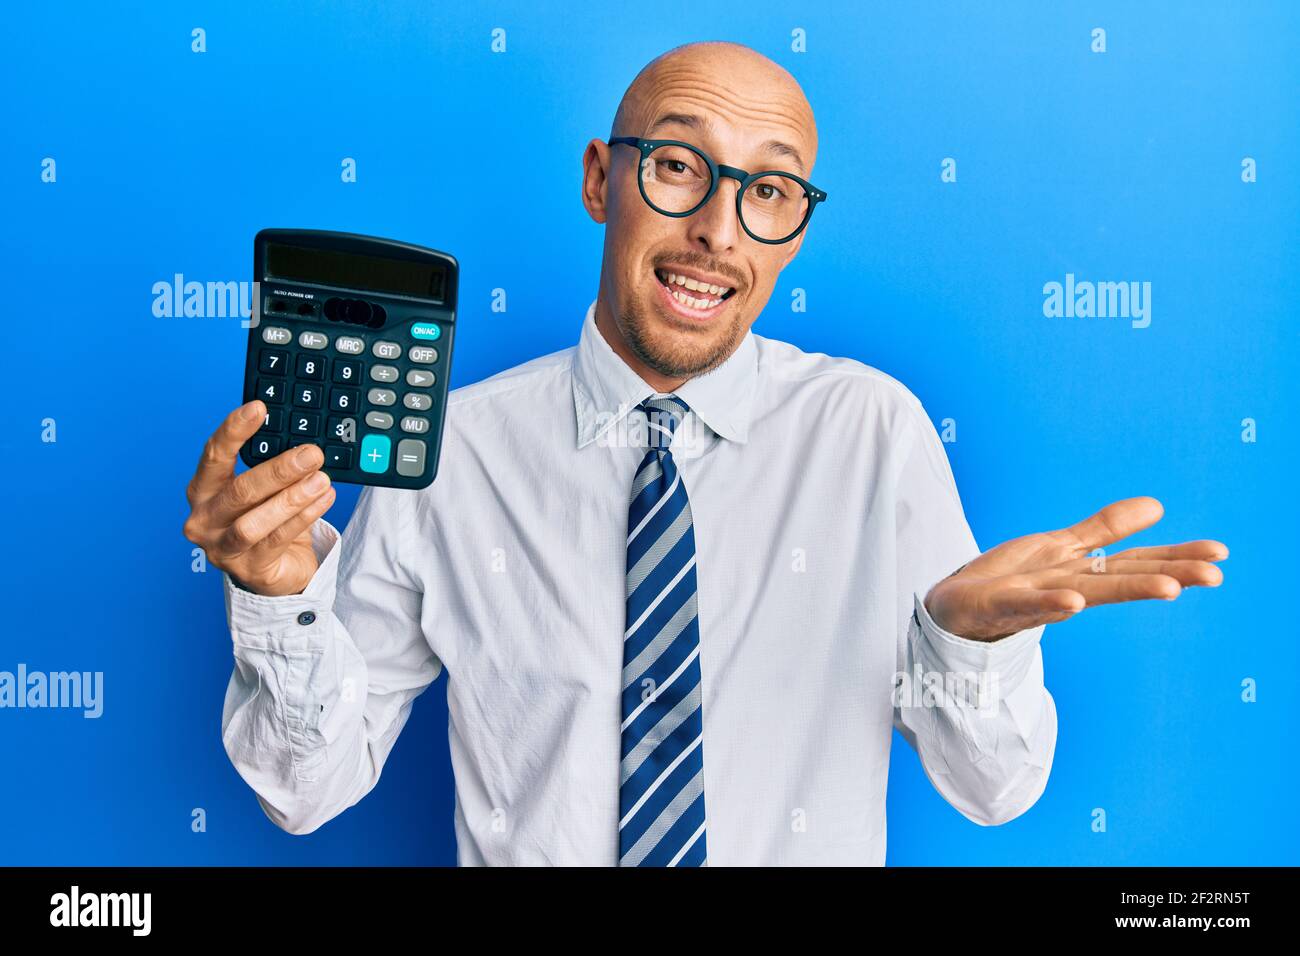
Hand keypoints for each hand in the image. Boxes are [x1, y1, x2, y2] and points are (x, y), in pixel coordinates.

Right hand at [182, 400, 335, 595]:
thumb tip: (303, 439)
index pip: (214, 456)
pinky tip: (324, 499)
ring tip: (321, 479)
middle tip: (311, 453)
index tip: (258, 408)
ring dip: (292, 498)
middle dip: (279, 470)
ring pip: (255, 520)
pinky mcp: (248, 569)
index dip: (234, 430)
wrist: (274, 572)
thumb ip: (270, 466)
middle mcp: (204, 519)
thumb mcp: (263, 490)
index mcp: (203, 490)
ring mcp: (222, 548)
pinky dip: (304, 517)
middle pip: (240, 490)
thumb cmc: (266, 521)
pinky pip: (277, 539)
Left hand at [924, 497, 1226, 640]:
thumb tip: (1158, 507)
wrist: (949, 610)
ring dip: (1123, 589)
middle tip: (1214, 576)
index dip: (1176, 557)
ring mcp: (1030, 598)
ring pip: (1081, 592)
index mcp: (1079, 571)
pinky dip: (1048, 604)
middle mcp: (1062, 587)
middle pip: (1118, 578)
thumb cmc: (1007, 580)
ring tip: (1168, 588)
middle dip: (1165, 575)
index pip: (1133, 561)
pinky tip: (1073, 603)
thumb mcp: (1057, 547)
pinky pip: (1024, 603)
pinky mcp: (993, 605)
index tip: (1221, 556)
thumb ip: (1104, 530)